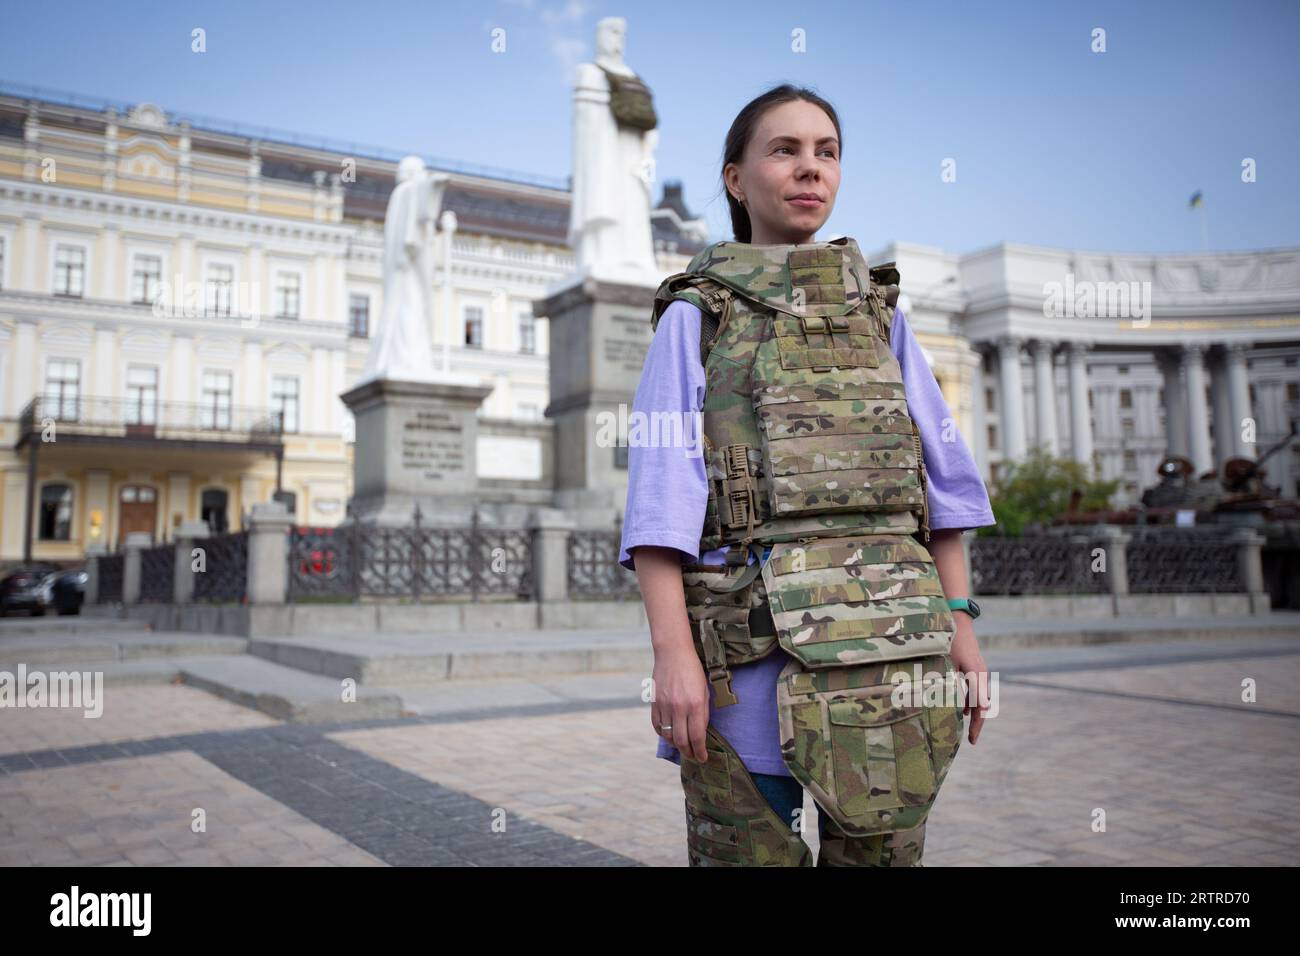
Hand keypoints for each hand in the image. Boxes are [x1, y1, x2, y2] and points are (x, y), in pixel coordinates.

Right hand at [649, 644, 709, 763]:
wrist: (673, 653)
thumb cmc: (693, 671)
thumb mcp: (704, 691)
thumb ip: (703, 713)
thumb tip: (701, 733)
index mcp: (695, 704)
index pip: (697, 737)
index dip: (700, 752)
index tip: (703, 758)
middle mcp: (679, 707)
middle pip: (681, 741)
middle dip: (689, 752)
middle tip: (693, 756)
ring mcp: (665, 706)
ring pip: (668, 736)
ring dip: (676, 745)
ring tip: (683, 746)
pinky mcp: (655, 703)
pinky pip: (657, 726)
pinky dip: (663, 734)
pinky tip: (669, 734)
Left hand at [949, 615, 988, 744]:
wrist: (957, 621)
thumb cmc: (949, 641)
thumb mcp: (947, 663)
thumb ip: (952, 684)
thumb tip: (953, 706)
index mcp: (976, 676)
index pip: (979, 707)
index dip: (977, 725)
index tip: (972, 740)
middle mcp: (981, 675)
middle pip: (981, 706)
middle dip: (976, 723)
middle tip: (970, 740)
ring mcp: (980, 672)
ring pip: (978, 698)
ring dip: (972, 713)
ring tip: (965, 729)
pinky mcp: (975, 669)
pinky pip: (975, 690)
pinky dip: (969, 701)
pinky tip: (962, 711)